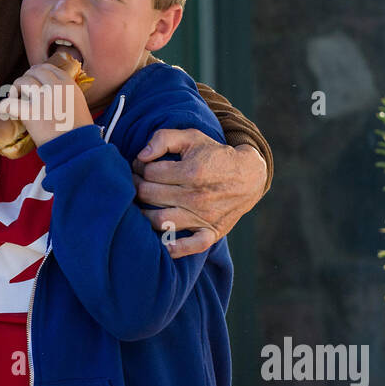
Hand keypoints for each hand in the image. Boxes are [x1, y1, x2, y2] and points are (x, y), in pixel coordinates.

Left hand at [0, 60, 92, 148]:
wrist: (77, 147)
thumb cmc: (79, 130)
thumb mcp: (78, 103)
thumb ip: (66, 93)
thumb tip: (54, 91)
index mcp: (68, 84)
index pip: (48, 68)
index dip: (37, 72)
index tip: (33, 79)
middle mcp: (55, 87)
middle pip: (34, 71)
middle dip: (26, 78)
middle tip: (22, 88)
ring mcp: (42, 99)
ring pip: (22, 81)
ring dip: (16, 88)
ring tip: (15, 97)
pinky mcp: (31, 113)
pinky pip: (10, 103)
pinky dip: (4, 106)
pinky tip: (4, 110)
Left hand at [132, 132, 266, 257]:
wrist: (249, 176)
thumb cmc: (214, 155)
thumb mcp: (192, 137)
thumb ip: (164, 138)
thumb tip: (141, 155)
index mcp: (191, 171)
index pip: (149, 173)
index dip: (139, 167)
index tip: (139, 167)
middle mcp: (196, 196)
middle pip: (150, 195)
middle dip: (136, 187)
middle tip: (135, 183)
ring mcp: (204, 216)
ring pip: (160, 221)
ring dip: (143, 215)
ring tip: (141, 206)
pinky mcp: (212, 232)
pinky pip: (193, 246)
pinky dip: (176, 248)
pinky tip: (163, 244)